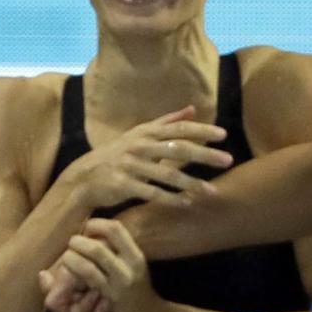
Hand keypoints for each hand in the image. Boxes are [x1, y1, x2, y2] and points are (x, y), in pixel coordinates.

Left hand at [45, 218, 159, 311]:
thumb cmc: (136, 295)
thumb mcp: (130, 271)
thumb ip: (112, 256)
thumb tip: (87, 239)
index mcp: (135, 255)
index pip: (115, 228)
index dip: (95, 224)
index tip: (84, 229)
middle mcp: (130, 266)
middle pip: (98, 247)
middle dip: (77, 244)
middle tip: (69, 245)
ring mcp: (121, 284)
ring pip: (89, 266)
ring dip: (70, 261)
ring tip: (65, 259)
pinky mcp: (111, 301)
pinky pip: (88, 286)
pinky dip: (72, 280)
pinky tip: (66, 280)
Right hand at [62, 105, 232, 209]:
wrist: (84, 177)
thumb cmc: (117, 154)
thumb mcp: (140, 134)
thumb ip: (167, 121)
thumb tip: (192, 108)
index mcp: (145, 133)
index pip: (178, 128)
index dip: (201, 130)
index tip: (223, 135)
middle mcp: (139, 146)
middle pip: (177, 148)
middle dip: (205, 154)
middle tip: (228, 160)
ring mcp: (130, 166)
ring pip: (167, 174)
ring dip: (192, 183)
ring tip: (211, 191)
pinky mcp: (123, 185)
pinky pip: (152, 193)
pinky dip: (171, 198)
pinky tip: (187, 203)